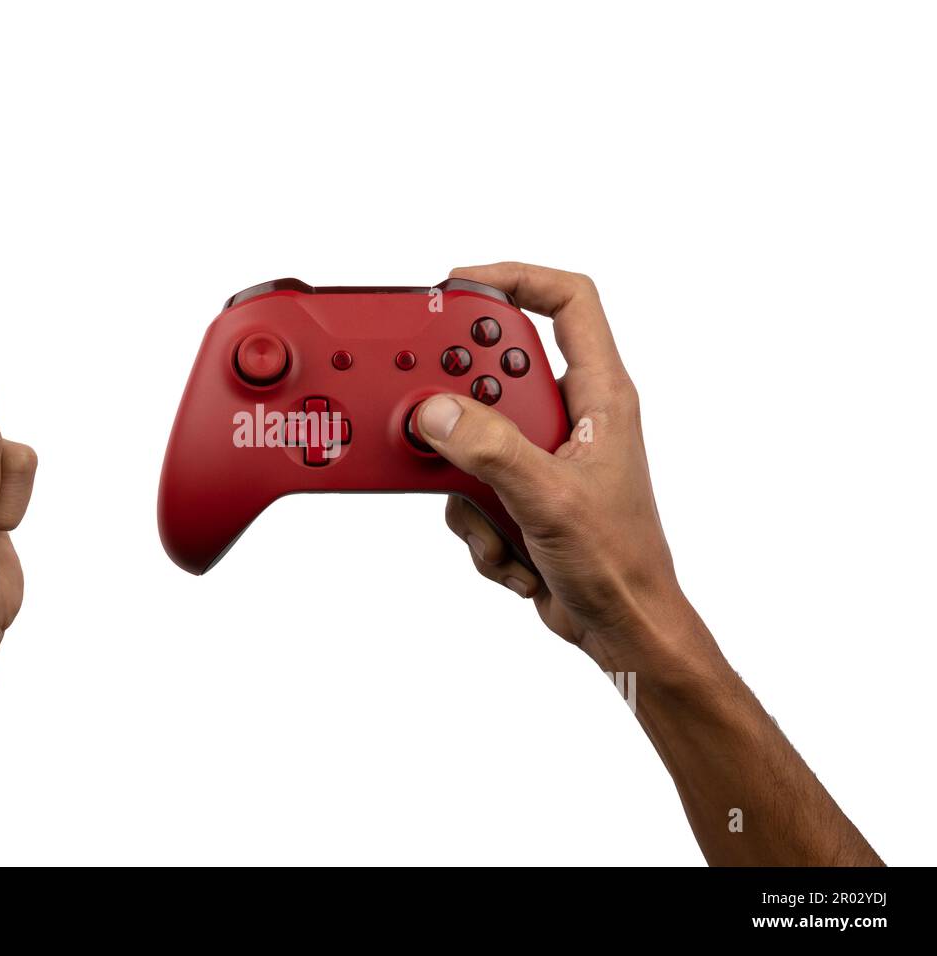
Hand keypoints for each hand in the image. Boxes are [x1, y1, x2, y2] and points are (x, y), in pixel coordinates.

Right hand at [421, 262, 699, 672]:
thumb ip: (491, 450)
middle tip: (435, 422)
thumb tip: (436, 411)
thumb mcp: (550, 499)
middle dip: (462, 407)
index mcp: (599, 395)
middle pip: (496, 372)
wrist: (622, 628)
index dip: (515, 279)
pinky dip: (478, 524)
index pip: (566, 303)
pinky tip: (514, 553)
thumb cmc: (619, 562)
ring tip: (500, 521)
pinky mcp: (519, 492)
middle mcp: (570, 416)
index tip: (457, 286)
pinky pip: (469, 486)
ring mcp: (542, 455)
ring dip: (468, 486)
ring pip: (471, 436)